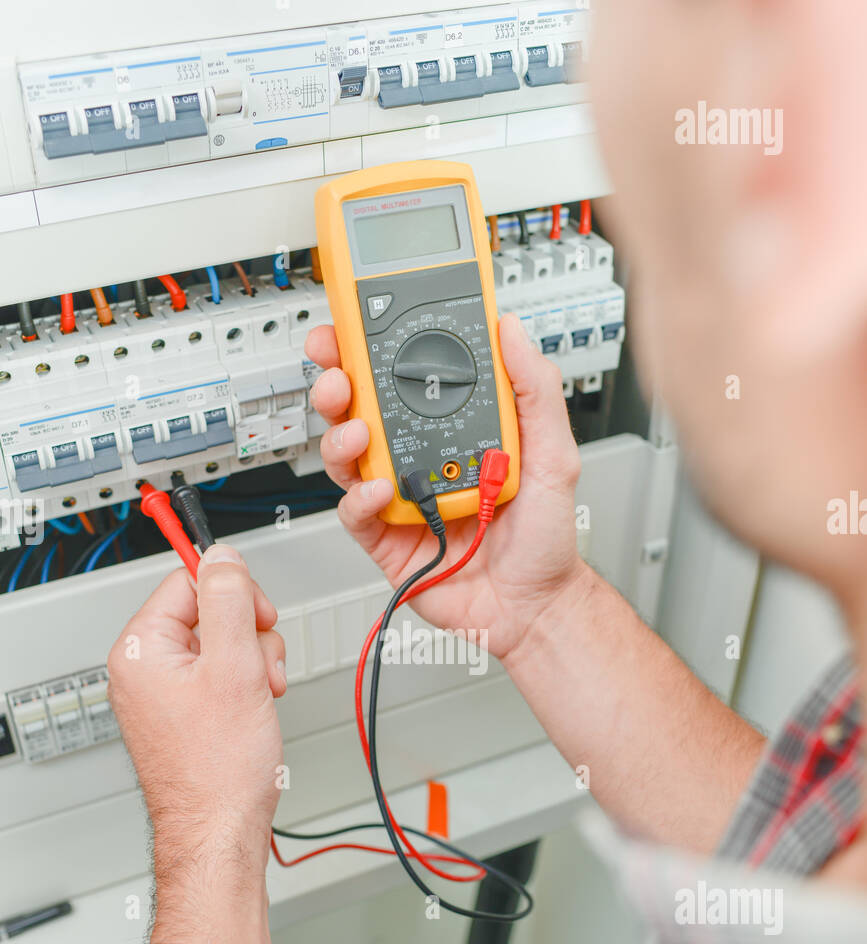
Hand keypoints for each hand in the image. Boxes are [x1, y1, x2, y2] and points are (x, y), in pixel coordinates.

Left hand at [107, 546, 286, 862]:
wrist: (219, 832)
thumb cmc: (219, 769)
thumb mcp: (235, 666)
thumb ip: (229, 600)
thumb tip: (222, 557)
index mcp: (141, 649)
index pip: (189, 581)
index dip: (234, 597)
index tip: (257, 621)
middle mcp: (143, 669)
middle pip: (208, 611)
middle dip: (249, 636)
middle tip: (258, 672)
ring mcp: (161, 694)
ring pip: (221, 645)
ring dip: (252, 665)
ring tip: (257, 699)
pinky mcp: (181, 714)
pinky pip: (218, 677)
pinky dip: (244, 688)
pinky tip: (251, 713)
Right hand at [305, 313, 582, 661]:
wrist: (535, 608)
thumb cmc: (546, 539)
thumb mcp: (555, 454)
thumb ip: (535, 390)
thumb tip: (512, 332)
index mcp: (457, 428)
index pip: (409, 376)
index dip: (377, 347)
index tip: (359, 320)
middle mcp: (422, 457)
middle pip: (363, 408)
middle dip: (339, 382)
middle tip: (338, 372)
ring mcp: (401, 496)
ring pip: (348, 455)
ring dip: (342, 436)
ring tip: (359, 433)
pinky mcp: (386, 538)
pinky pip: (355, 512)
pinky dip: (360, 497)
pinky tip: (381, 490)